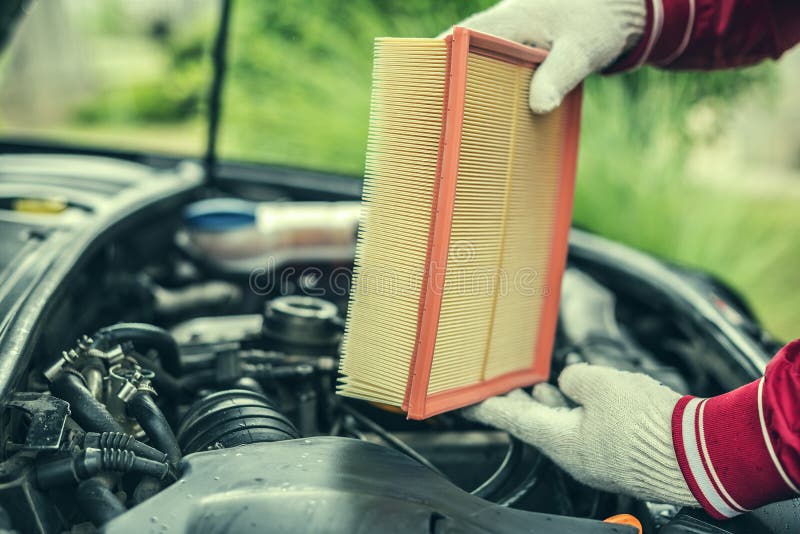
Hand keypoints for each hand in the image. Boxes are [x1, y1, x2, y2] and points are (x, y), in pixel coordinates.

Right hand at [441, 0, 645, 112]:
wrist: (609, 11)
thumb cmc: (593, 25)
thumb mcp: (581, 51)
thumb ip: (559, 76)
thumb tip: (538, 106)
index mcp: (505, 23)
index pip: (455, 41)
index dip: (435, 65)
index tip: (422, 94)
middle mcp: (494, 30)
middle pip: (453, 58)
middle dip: (440, 86)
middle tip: (427, 124)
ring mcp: (499, 43)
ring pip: (467, 67)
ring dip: (458, 92)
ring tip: (442, 131)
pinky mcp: (508, 57)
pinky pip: (484, 74)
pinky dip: (478, 94)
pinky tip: (476, 124)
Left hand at [464, 364, 698, 505]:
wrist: (699, 453)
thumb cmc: (649, 424)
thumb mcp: (603, 384)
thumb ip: (576, 379)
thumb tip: (571, 382)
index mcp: (561, 441)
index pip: (513, 420)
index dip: (488, 408)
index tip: (466, 404)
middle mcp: (574, 455)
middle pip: (536, 424)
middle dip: (518, 404)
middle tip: (499, 390)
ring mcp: (597, 458)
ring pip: (563, 427)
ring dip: (548, 404)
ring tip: (536, 386)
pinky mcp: (619, 455)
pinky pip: (587, 431)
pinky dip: (575, 411)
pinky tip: (578, 397)